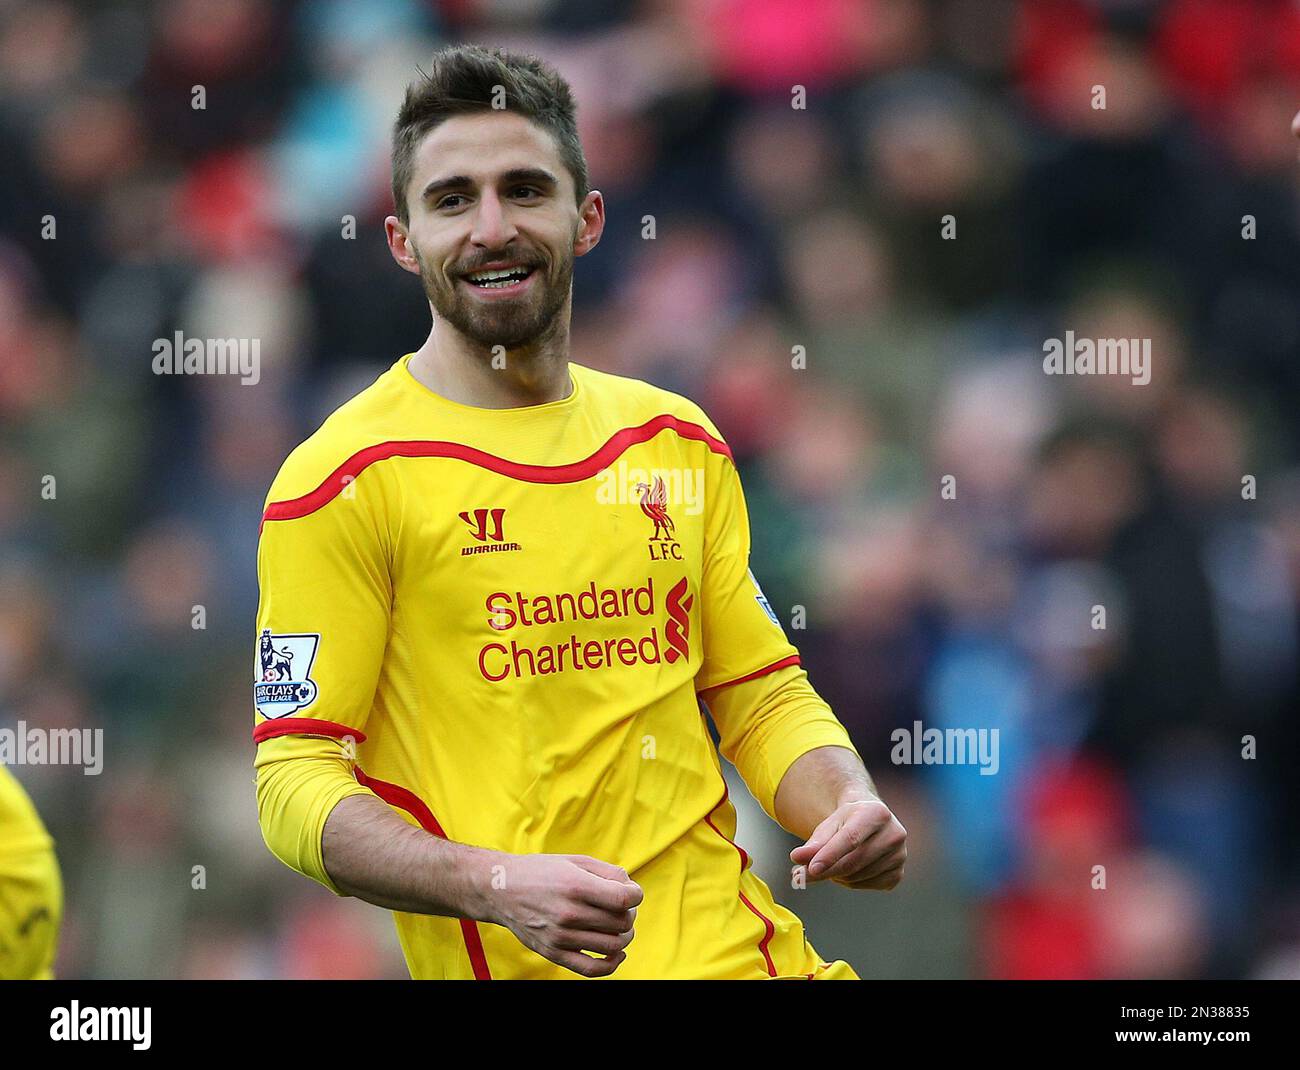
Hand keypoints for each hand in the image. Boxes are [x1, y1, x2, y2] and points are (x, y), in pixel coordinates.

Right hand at [485, 853, 641, 976]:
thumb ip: (608, 872)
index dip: (636, 895)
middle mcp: (568, 914)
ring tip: (617, 925)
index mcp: (575, 886)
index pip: (624, 899)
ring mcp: (561, 937)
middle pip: (621, 922)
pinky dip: (611, 964)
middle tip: (622, 906)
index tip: (632, 892)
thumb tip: (632, 890)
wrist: (501, 890)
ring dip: (624, 935)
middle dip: (630, 913)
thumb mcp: (574, 861)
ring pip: (613, 946)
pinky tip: (616, 952)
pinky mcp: (554, 953)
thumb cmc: (541, 872)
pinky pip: (592, 969)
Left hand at [789, 797, 906, 889]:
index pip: (850, 839)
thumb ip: (813, 843)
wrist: (869, 821)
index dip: (829, 856)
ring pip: (858, 876)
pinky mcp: (898, 873)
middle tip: (802, 875)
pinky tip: (850, 869)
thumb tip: (797, 858)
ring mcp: (900, 855)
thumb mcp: (828, 826)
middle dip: (827, 870)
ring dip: (838, 876)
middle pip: (854, 861)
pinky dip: (852, 882)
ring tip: (833, 862)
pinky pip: (868, 885)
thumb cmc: (846, 822)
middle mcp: (894, 833)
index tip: (810, 869)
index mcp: (877, 812)